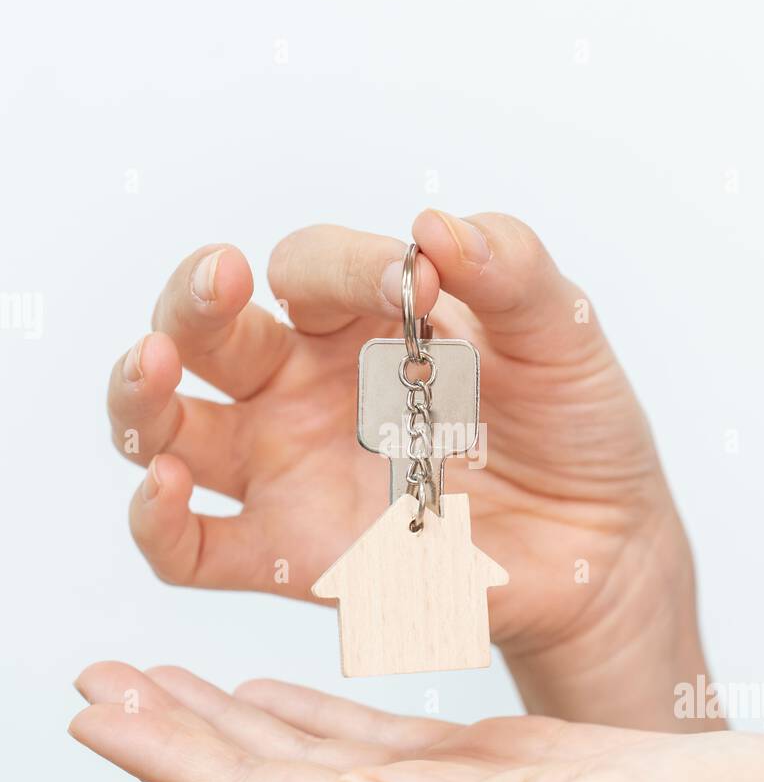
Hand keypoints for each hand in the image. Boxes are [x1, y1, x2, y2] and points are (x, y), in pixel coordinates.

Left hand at [72, 661, 763, 781]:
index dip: (174, 762)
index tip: (101, 715)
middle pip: (260, 777)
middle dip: (173, 732)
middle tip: (100, 686)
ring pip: (304, 752)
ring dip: (225, 718)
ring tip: (163, 681)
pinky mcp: (486, 764)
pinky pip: (368, 733)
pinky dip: (307, 711)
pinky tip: (275, 692)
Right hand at [107, 213, 702, 725]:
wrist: (603, 541)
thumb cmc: (577, 425)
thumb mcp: (562, 332)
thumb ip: (509, 270)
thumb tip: (436, 226)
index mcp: (361, 319)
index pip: (307, 267)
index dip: (346, 267)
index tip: (417, 286)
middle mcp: (304, 385)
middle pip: (206, 331)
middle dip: (191, 300)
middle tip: (218, 278)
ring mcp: (287, 469)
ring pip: (169, 427)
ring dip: (140, 396)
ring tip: (156, 367)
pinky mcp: (289, 555)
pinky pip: (189, 548)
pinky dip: (155, 522)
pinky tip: (163, 488)